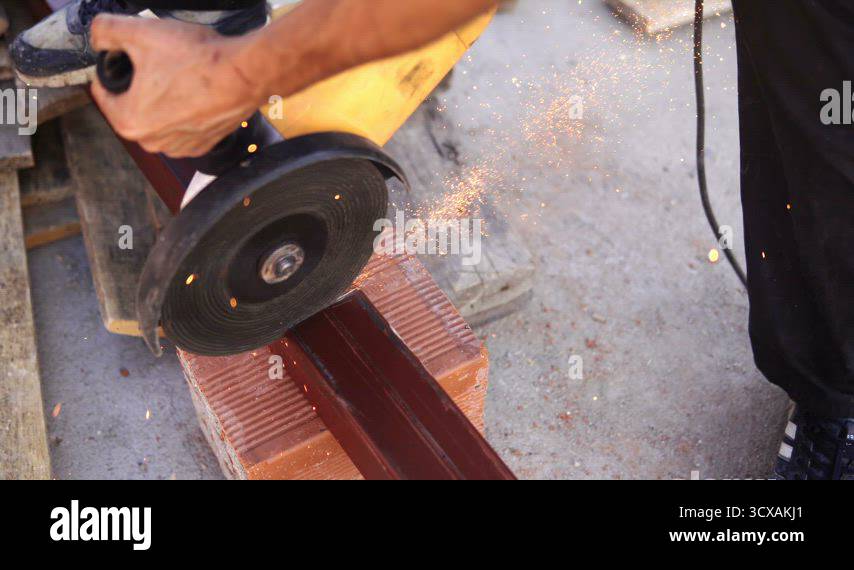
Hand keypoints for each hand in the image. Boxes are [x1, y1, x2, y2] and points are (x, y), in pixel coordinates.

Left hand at [90, 15, 266, 157]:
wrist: (245, 75)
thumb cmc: (199, 61)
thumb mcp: (142, 32)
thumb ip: (106, 30)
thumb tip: (98, 35)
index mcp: (129, 122)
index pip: (102, 91)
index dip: (116, 67)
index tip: (138, 58)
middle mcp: (153, 142)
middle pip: (131, 105)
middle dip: (141, 85)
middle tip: (164, 64)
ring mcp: (180, 147)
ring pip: (158, 115)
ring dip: (164, 98)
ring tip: (183, 77)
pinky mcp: (203, 146)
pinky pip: (182, 126)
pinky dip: (186, 110)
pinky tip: (197, 92)